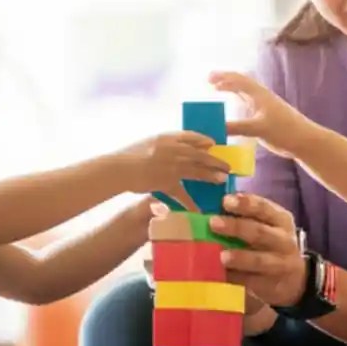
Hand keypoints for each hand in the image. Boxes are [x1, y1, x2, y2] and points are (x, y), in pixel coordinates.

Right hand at [114, 132, 229, 211]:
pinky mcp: (168, 182)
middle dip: (215, 160)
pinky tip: (198, 210)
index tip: (213, 143)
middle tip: (227, 166)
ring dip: (211, 176)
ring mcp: (173, 166)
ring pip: (198, 171)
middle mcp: (174, 150)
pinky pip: (182, 194)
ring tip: (222, 180)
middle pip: (201, 154)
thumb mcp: (148, 142)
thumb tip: (176, 148)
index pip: (192, 136)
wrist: (119, 168)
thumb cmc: (129, 154)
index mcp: (168, 137)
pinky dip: (190, 203)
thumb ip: (163, 144)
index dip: (204, 140)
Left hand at [208, 193, 305, 308]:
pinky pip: (251, 282)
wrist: (295, 277)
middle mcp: (283, 241)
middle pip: (260, 233)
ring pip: (259, 260)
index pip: (264, 208)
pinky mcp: (270, 285)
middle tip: (214, 223)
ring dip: (240, 257)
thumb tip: (215, 206)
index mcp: (281, 220)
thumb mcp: (269, 225)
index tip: (225, 201)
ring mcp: (279, 265)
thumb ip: (248, 215)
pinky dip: (234, 278)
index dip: (245, 204)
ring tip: (222, 256)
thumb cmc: (271, 243)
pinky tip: (220, 275)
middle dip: (236, 227)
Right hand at [209, 71, 319, 158]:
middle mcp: (262, 97)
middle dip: (226, 79)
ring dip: (232, 88)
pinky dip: (239, 100)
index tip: (208, 80)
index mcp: (260, 95)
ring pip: (246, 92)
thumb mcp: (258, 129)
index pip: (239, 80)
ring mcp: (266, 106)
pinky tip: (236, 107)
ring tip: (219, 89)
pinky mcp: (268, 116)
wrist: (305, 141)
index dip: (223, 78)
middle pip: (242, 82)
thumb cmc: (284, 131)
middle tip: (210, 80)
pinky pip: (249, 103)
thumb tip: (214, 128)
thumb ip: (236, 127)